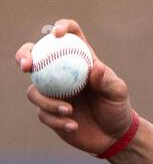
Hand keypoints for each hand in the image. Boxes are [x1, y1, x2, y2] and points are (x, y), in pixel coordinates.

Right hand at [15, 19, 134, 155]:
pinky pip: (42, 113)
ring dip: (47, 102)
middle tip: (27, 66)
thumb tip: (94, 67)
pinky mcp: (48, 112)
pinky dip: (56, 119)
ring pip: (34, 91)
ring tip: (69, 111)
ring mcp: (52, 93)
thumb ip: (107, 80)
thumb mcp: (118, 92)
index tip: (57, 34)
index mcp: (80, 61)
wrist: (113, 135)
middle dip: (24, 55)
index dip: (61, 28)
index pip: (69, 36)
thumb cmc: (118, 108)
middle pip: (35, 55)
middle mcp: (62, 74)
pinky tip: (73, 125)